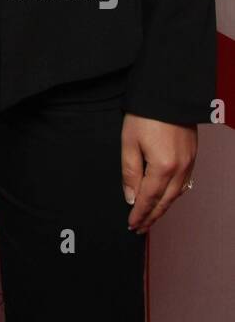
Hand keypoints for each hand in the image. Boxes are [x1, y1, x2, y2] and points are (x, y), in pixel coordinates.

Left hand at [121, 114, 196, 232]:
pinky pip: (184, 183)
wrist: (167, 93)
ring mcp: (189, 163)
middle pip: (165, 201)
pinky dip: (173, 194)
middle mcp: (180, 169)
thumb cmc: (145, 114)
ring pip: (176, 194)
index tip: (132, 225)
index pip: (149, 199)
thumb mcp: (129, 142)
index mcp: (162, 167)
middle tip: (140, 228)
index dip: (140, 214)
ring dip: (163, 207)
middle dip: (152, 217)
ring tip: (151, 216)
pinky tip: (167, 197)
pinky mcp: (193, 155)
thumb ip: (129, 172)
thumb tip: (131, 197)